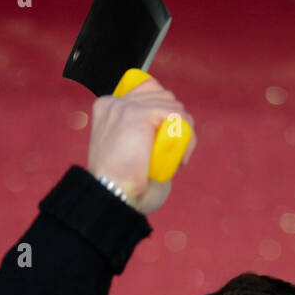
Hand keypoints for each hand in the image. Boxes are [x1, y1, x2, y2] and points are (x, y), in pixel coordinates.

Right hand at [86, 76, 195, 216]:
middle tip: (177, 154)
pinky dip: (186, 137)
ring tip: (179, 159)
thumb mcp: (132, 157)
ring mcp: (125, 106)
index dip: (166, 116)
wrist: (114, 199)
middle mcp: (114, 103)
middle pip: (162, 96)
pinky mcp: (138, 114)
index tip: (170, 144)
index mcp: (109, 110)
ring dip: (184, 132)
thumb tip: (169, 135)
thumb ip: (145, 140)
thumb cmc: (124, 190)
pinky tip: (181, 159)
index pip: (148, 94)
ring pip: (171, 105)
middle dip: (177, 123)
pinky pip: (175, 116)